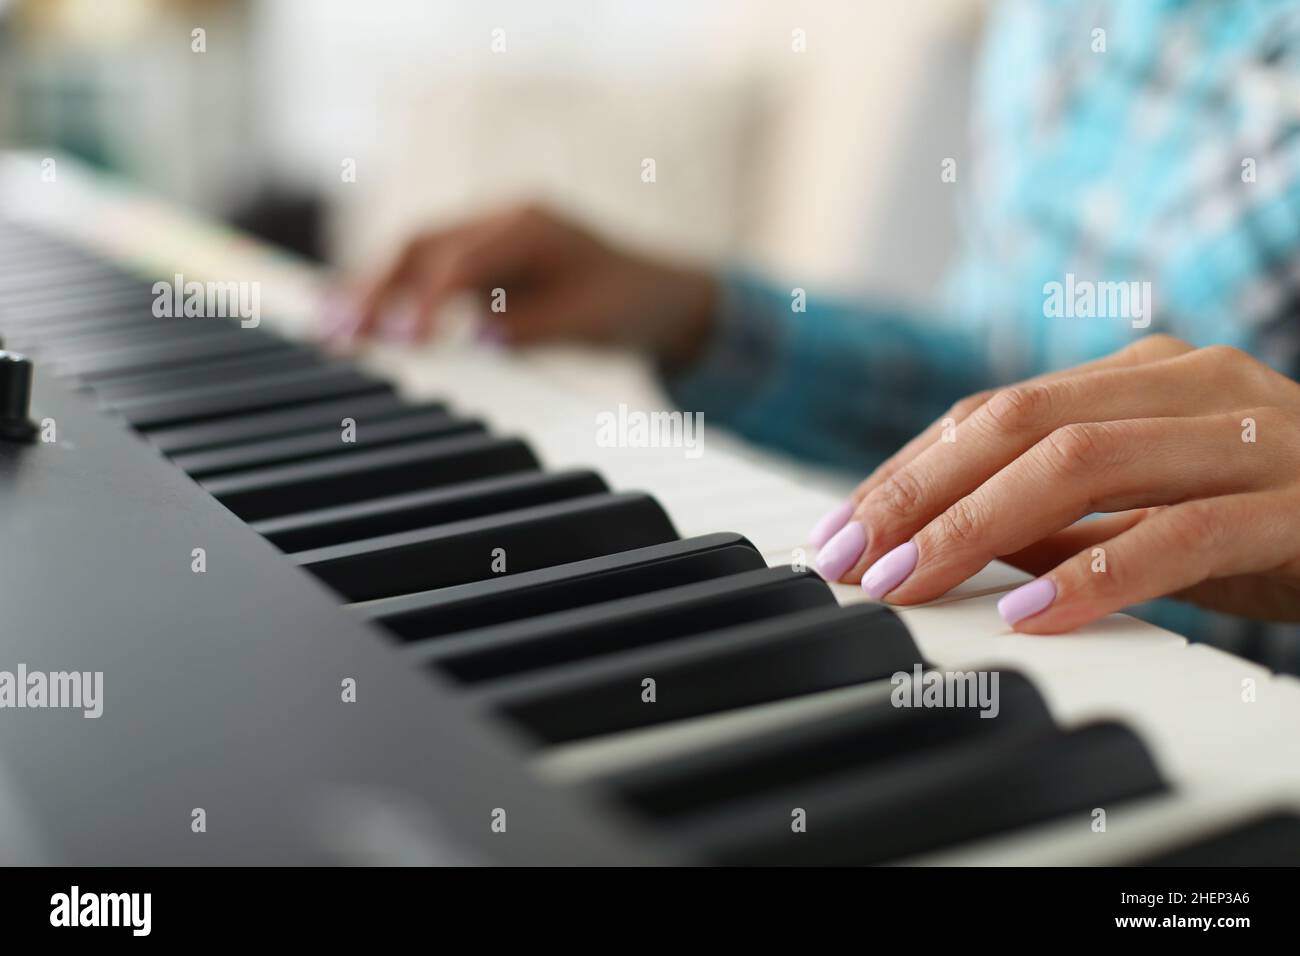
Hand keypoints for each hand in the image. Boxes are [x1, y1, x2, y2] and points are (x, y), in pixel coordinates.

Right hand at [321, 202, 716, 364]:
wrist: (661, 295)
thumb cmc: (630, 305)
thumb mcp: (589, 322)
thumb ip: (531, 327)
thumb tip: (473, 338)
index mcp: (530, 225)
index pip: (461, 262)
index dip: (424, 301)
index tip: (397, 340)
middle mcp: (501, 220)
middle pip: (420, 246)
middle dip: (374, 288)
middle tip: (335, 332)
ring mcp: (488, 236)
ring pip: (413, 255)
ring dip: (371, 290)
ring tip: (328, 329)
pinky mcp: (481, 259)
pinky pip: (425, 270)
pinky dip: (390, 293)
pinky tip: (355, 317)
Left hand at [807, 335, 1299, 631]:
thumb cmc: (1271, 516)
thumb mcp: (1148, 508)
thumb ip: (1059, 514)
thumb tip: (937, 543)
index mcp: (1143, 375)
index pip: (994, 412)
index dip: (907, 471)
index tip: (840, 530)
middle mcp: (1190, 384)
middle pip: (1018, 425)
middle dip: (917, 493)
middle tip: (849, 556)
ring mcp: (1248, 435)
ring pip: (1082, 464)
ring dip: (976, 528)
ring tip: (908, 582)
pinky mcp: (1299, 500)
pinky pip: (1181, 533)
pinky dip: (1096, 574)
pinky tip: (1031, 614)